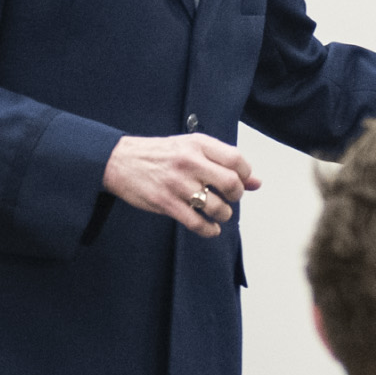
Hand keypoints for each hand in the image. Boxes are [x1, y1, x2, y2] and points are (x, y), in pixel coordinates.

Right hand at [104, 133, 262, 238]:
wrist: (119, 160)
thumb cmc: (157, 154)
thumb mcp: (191, 148)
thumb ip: (223, 162)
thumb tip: (256, 182)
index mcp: (197, 144)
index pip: (236, 159)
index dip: (245, 174)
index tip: (240, 181)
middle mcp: (189, 161)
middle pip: (231, 184)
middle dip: (236, 196)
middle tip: (229, 198)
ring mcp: (177, 183)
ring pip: (217, 207)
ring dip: (223, 215)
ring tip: (218, 213)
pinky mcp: (166, 203)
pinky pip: (197, 223)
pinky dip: (209, 230)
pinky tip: (210, 228)